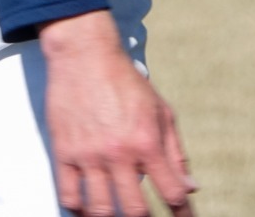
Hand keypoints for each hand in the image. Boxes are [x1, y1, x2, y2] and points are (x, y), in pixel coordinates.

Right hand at [40, 10, 196, 216]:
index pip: (171, 192)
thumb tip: (190, 187)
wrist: (85, 54)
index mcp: (147, 141)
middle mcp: (119, 152)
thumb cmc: (124, 80)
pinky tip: (87, 210)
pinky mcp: (64, 152)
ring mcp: (89, 154)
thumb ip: (176, 152)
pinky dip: (79, 210)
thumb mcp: (161, 112)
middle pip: (135, 210)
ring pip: (100, 209)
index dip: (183, 213)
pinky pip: (69, 195)